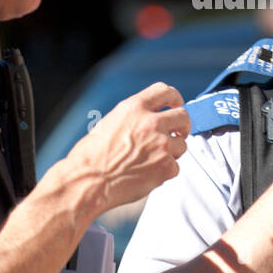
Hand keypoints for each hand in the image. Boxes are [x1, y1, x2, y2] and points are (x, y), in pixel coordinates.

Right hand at [65, 83, 189, 212]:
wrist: (89, 181)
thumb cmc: (92, 157)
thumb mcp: (110, 123)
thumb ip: (134, 118)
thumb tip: (152, 120)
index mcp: (134, 108)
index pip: (164, 91)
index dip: (174, 98)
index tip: (176, 104)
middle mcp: (151, 123)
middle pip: (183, 116)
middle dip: (182, 126)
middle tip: (177, 133)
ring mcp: (161, 144)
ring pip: (182, 145)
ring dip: (172, 152)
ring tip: (152, 160)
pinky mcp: (166, 166)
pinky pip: (175, 167)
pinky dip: (165, 172)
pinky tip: (148, 173)